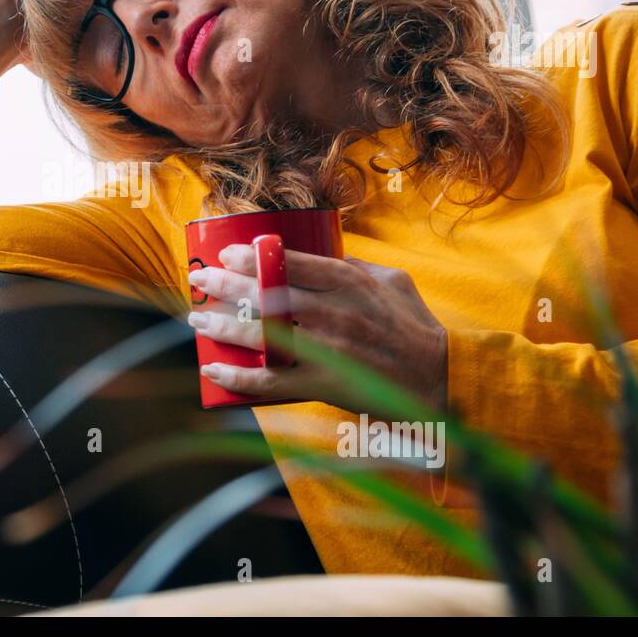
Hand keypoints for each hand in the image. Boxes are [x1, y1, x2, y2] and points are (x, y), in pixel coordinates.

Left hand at [186, 246, 447, 413]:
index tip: (226, 252)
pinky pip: (272, 383)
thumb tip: (318, 251)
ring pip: (263, 337)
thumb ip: (353, 266)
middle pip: (267, 295)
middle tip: (198, 280)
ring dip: (223, 326)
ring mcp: (329, 352)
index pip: (291, 262)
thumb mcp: (391, 283)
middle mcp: (336, 314)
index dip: (252, 256)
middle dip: (225, 285)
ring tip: (195, 318)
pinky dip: (239, 377)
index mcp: (350, 284)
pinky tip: (213, 368)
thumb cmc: (414, 328)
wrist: (442, 381)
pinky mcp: (326, 385)